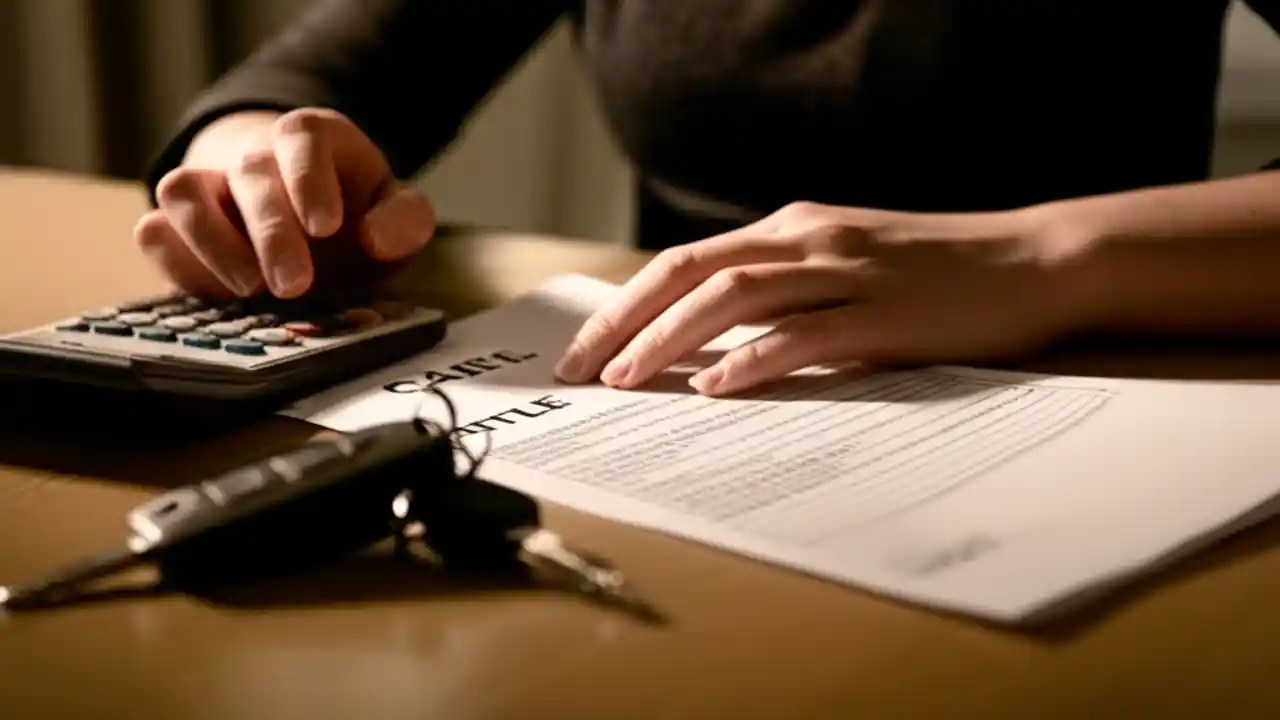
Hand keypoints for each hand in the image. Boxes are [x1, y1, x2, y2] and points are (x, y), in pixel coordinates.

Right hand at [135, 108, 434, 298]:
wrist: (310, 220)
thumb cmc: (356, 214)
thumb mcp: (394, 212)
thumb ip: (404, 220)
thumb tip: (377, 239)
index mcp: (310, 138)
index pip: (301, 136)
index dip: (308, 178)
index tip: (327, 227)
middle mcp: (252, 155)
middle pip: (248, 171)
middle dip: (270, 232)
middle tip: (294, 285)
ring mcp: (207, 186)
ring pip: (180, 190)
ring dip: (210, 242)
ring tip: (250, 290)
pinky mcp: (176, 227)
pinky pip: (153, 231)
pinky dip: (175, 261)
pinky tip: (212, 294)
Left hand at [555, 201, 1091, 395]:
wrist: (1033, 261)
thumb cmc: (935, 276)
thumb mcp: (845, 269)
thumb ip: (783, 297)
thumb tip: (709, 350)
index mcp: (791, 229)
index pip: (685, 262)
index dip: (626, 305)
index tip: (585, 349)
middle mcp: (807, 239)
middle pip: (689, 271)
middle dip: (624, 321)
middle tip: (581, 370)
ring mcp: (846, 271)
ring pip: (734, 297)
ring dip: (671, 339)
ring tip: (628, 380)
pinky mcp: (884, 313)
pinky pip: (805, 333)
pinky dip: (754, 358)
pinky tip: (718, 386)